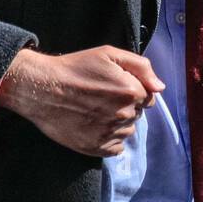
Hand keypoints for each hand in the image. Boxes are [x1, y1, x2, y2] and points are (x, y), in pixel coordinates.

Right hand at [0, 45, 164, 157]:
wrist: (42, 88)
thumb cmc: (75, 67)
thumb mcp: (109, 54)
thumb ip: (141, 67)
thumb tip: (160, 87)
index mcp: (132, 91)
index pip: (148, 97)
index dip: (133, 90)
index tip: (115, 86)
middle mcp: (124, 114)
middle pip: (137, 114)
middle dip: (125, 106)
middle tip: (101, 97)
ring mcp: (111, 133)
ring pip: (127, 130)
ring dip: (118, 123)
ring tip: (95, 110)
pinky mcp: (97, 148)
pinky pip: (116, 147)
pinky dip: (109, 139)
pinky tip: (94, 126)